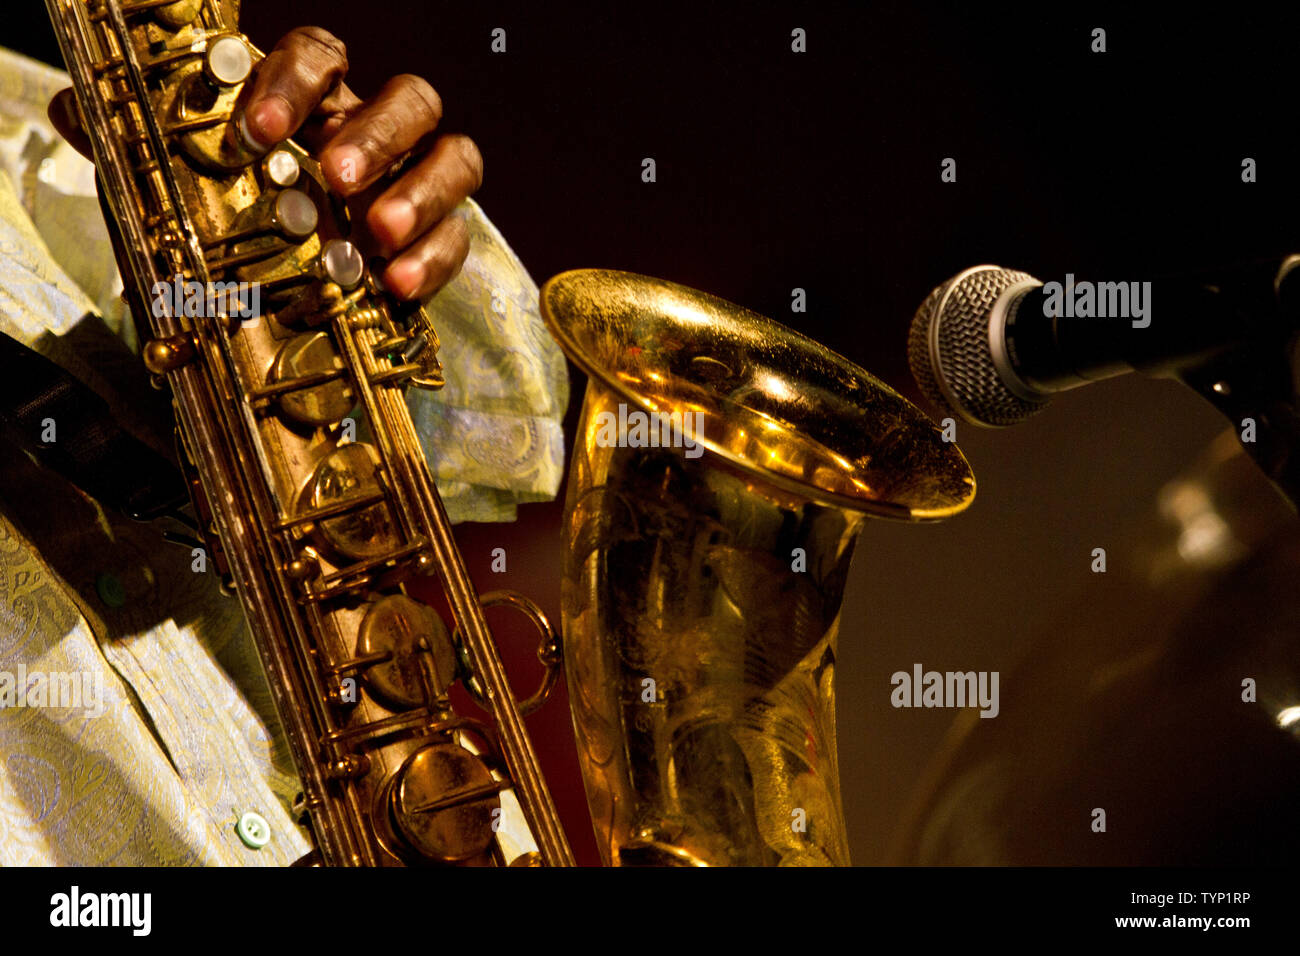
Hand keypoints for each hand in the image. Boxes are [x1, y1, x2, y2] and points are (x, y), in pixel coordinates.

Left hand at [49, 26, 482, 300]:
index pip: (325, 58)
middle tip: (336, 177)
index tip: (258, 131)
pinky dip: (432, 258)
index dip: (296, 83)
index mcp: (317, 106)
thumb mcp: (184, 197)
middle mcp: (376, 135)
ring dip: (420, 191)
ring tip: (376, 234)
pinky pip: (458, 239)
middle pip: (410, 99)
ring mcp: (415, 187)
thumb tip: (72, 108)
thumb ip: (143, 154)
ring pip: (456, 157)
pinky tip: (396, 285)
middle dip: (374, 132)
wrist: (275, 312)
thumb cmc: (237, 236)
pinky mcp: (438, 243)